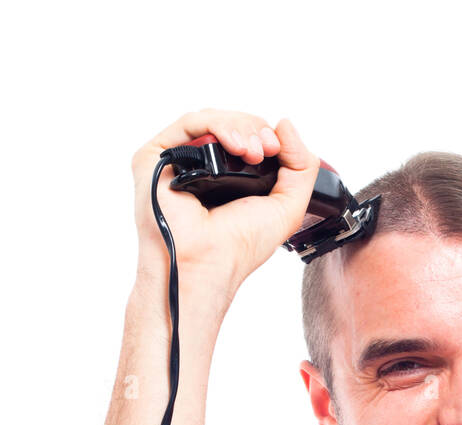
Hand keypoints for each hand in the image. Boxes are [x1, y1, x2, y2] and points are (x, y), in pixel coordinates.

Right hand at [131, 107, 320, 296]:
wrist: (206, 262)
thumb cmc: (238, 247)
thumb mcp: (287, 208)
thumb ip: (301, 167)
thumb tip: (285, 124)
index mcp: (231, 179)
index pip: (249, 138)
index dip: (265, 135)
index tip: (276, 148)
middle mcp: (203, 168)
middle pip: (232, 124)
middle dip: (254, 129)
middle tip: (265, 149)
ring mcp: (178, 162)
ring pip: (212, 120)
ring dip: (239, 127)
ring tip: (252, 152)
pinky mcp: (155, 157)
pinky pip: (188, 124)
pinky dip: (217, 125)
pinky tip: (234, 145)